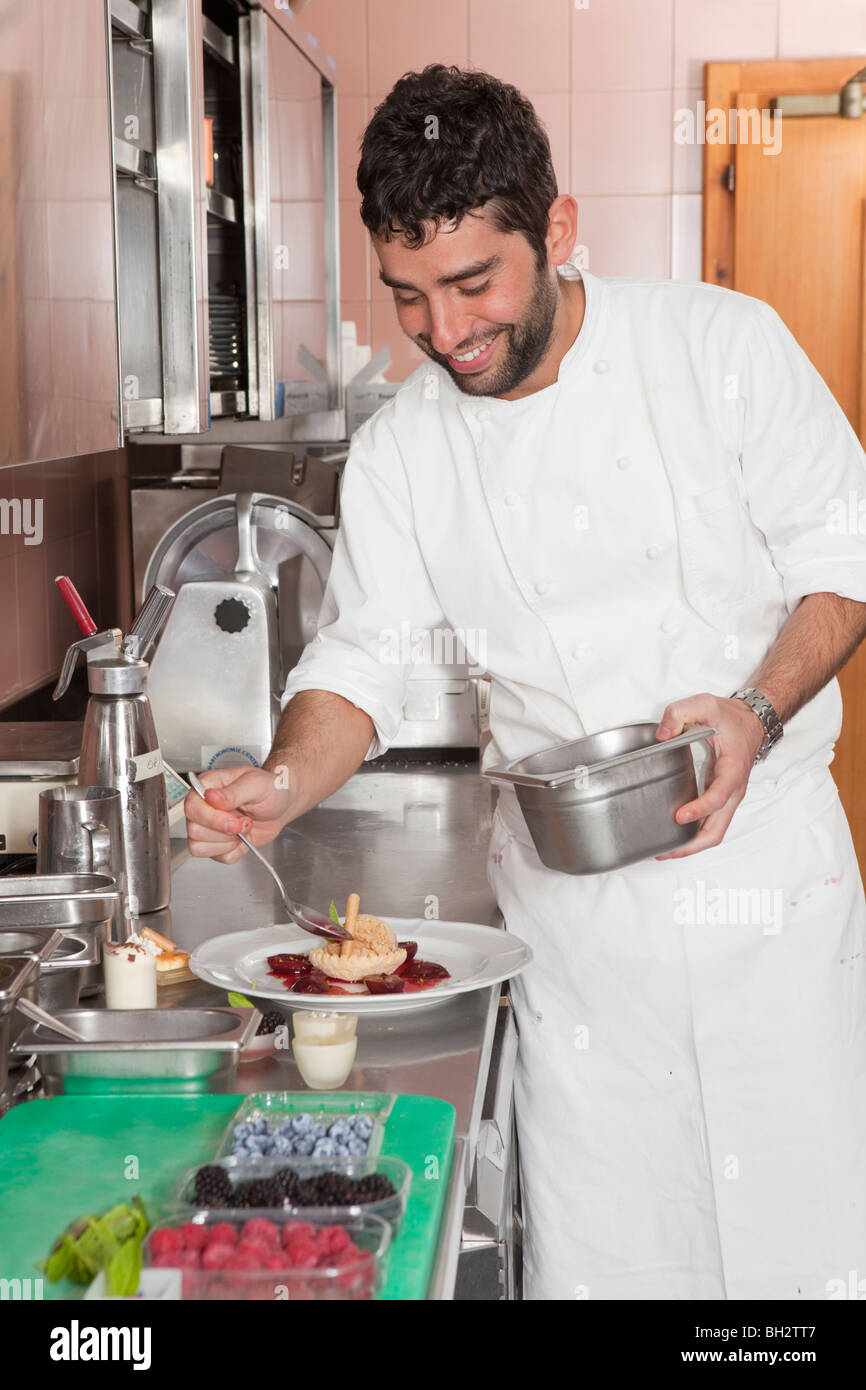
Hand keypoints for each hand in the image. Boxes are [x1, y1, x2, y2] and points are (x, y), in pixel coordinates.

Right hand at [184, 766, 292, 863]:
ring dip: (229, 842)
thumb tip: (211, 796)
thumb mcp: (256, 784)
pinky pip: (219, 857)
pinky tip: (244, 837)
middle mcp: (203, 807)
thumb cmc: (270, 789)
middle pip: (194, 831)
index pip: (192, 808)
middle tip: (244, 821)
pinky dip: (236, 851)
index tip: (234, 820)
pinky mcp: (218, 844)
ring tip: (245, 826)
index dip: (212, 819)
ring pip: (200, 847)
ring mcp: (208, 827)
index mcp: (207, 787)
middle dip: (224, 832)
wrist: (281, 805)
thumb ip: (233, 792)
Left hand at [653, 693, 765, 860]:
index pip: (718, 796)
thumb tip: (662, 735)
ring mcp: (728, 798)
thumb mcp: (705, 704)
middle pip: (717, 829)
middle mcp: (733, 789)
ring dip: (691, 846)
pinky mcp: (721, 799)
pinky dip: (693, 836)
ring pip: (714, 832)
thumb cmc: (730, 717)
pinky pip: (710, 825)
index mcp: (732, 769)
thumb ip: (680, 713)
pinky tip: (673, 837)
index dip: (699, 809)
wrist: (751, 722)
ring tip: (663, 852)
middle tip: (665, 851)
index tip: (679, 816)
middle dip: (692, 845)